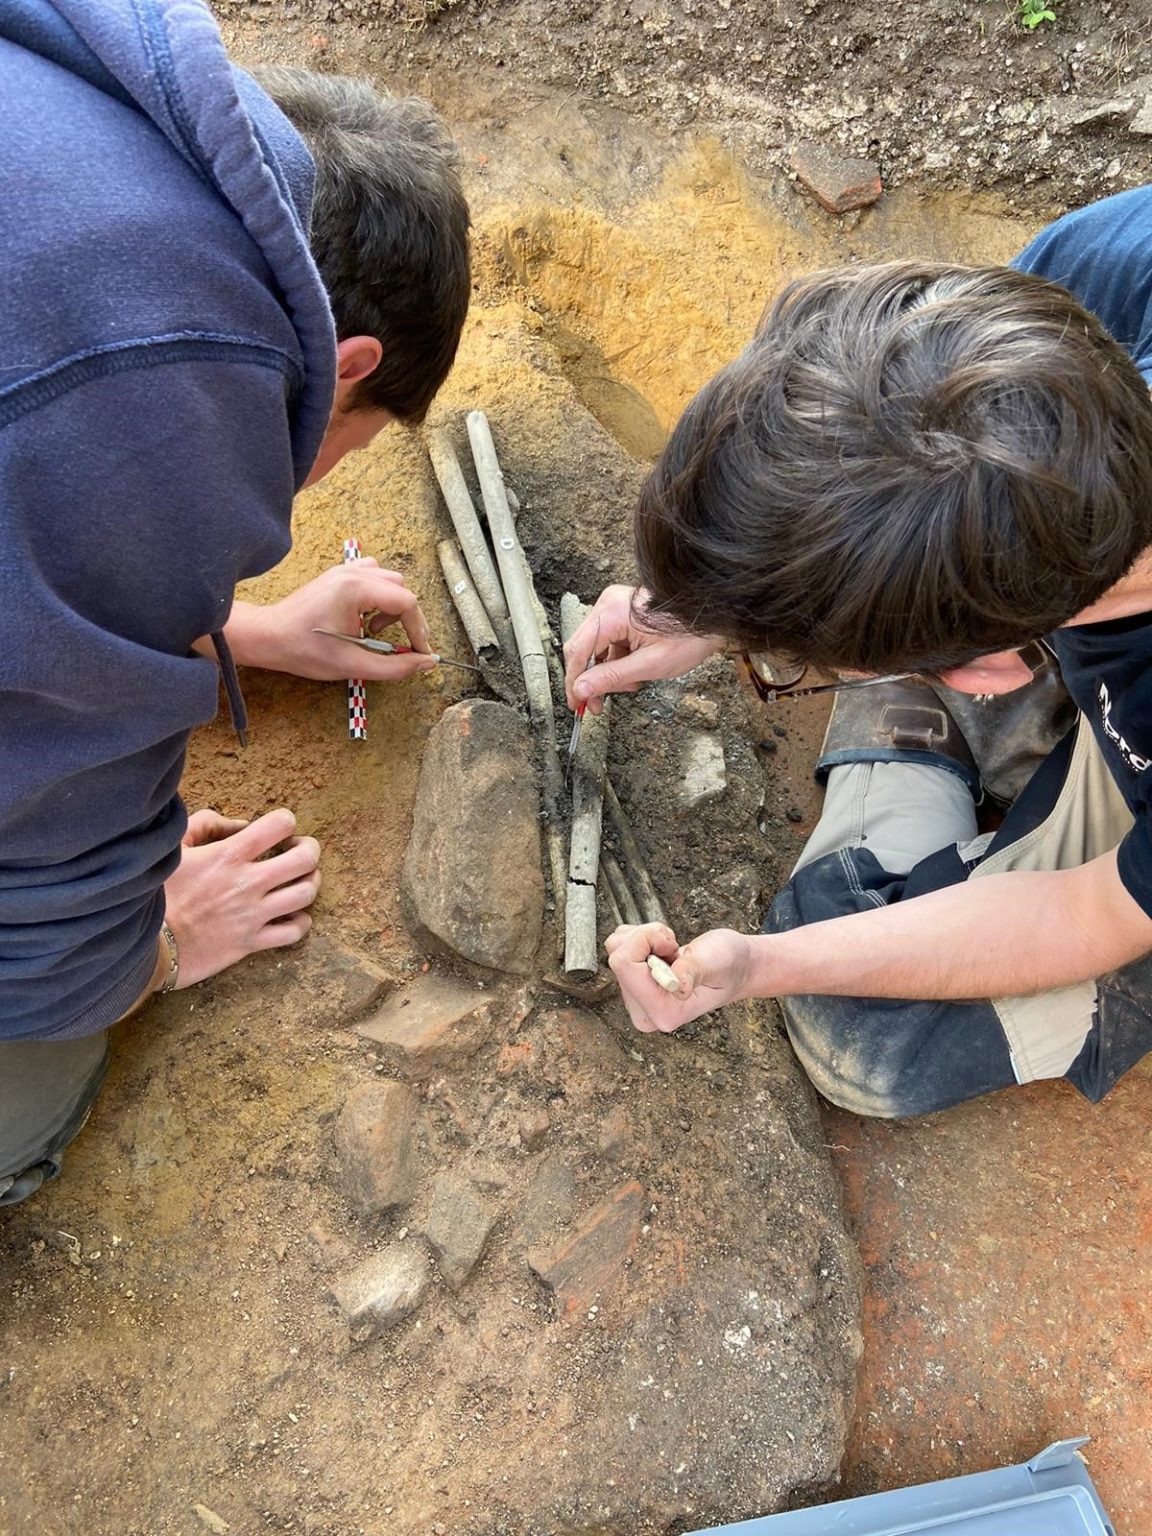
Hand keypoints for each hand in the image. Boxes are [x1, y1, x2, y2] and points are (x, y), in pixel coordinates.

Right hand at [163, 808, 321, 987]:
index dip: (286, 821)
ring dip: (310, 883)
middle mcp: (248, 882)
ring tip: (301, 881)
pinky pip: (295, 931)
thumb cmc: (157, 892)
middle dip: (309, 850)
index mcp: (229, 855)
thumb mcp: (174, 847)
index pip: (280, 824)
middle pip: (305, 859)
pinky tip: (292, 915)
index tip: (279, 831)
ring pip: (306, 894)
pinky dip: (301, 921)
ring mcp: (253, 914)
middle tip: (299, 852)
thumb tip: (242, 824)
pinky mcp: (252, 942)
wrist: (146, 944)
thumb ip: (207, 824)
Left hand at [221, 561, 437, 681]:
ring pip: (389, 580)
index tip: (419, 652)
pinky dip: (378, 595)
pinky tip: (364, 615)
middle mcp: (352, 572)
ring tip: (373, 630)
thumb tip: (425, 663)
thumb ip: (394, 666)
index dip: (419, 629)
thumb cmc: (304, 650)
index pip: (406, 602)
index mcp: (356, 589)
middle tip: (396, 644)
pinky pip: (372, 575)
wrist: (269, 637)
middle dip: (406, 618)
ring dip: (391, 606)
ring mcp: (345, 570)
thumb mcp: (353, 665)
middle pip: (401, 589)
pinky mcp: (338, 575)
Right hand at [563, 585, 723, 714]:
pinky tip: (632, 674)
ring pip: (596, 648)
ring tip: (628, 686)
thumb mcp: (649, 665)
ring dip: (606, 672)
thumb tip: (581, 690)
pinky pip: (609, 642)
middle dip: (591, 679)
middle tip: (595, 705)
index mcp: (611, 613)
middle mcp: (608, 605)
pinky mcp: (623, 614)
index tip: (576, 703)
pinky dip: (616, 661)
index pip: (578, 651)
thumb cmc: (689, 637)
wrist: (712, 619)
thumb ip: (611, 678)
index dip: (574, 681)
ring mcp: (615, 607)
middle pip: (583, 649)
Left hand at [605, 921, 753, 1032]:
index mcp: (664, 1013)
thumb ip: (694, 971)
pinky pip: (618, 947)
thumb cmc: (729, 966)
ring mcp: (636, 999)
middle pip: (617, 957)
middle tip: (675, 947)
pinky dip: (640, 938)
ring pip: (615, 949)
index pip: (623, 965)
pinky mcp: (631, 984)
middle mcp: (645, 1012)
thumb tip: (678, 985)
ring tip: (672, 950)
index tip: (672, 946)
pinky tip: (664, 951)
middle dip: (646, 938)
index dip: (646, 941)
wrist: (734, 967)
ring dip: (644, 937)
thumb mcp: (716, 963)